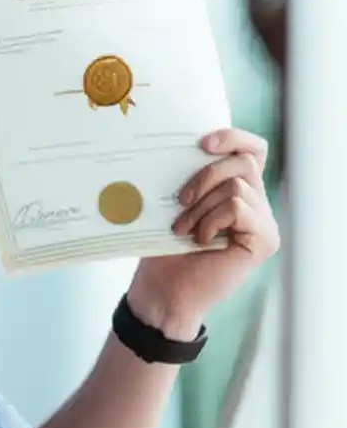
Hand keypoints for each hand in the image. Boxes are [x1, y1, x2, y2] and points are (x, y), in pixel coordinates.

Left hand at [127, 128, 280, 338]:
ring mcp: (264, 222)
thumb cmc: (162, 246)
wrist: (162, 289)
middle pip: (244, 161)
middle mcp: (257, 202)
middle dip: (205, 175)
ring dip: (201, 206)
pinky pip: (238, 208)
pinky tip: (200, 240)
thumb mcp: (172, 203)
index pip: (252, 149)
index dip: (233, 137)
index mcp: (236, 188)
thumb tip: (175, 142)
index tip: (201, 143)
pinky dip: (212, 220)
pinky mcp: (264, 240)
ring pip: (237, 186)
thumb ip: (188, 175)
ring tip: (182, 228)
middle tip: (180, 200)